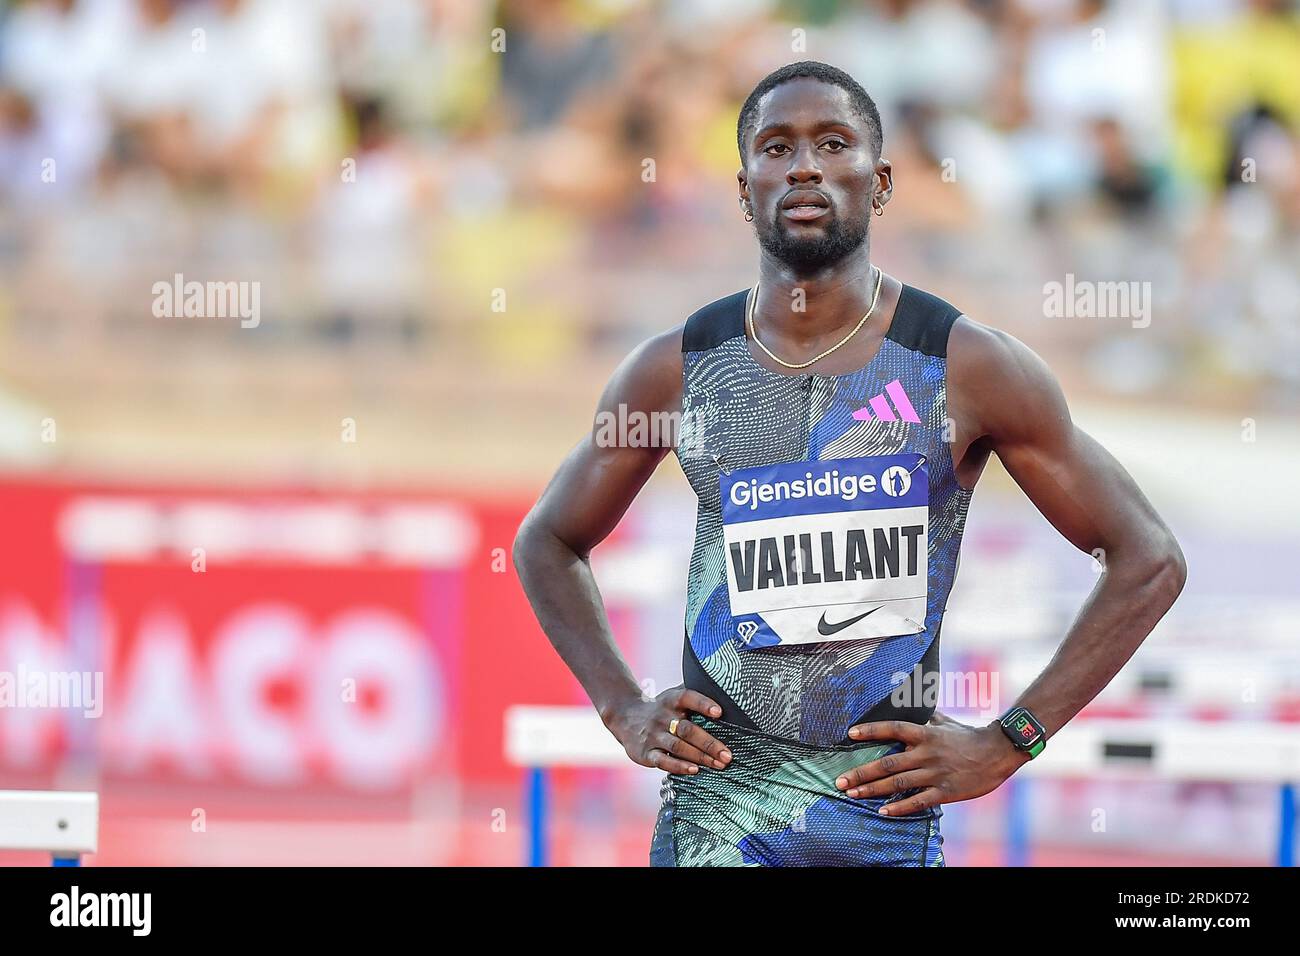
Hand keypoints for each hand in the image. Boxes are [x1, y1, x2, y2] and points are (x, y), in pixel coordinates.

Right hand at [603, 686, 733, 774]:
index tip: (719, 712)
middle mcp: (662, 717)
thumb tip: (727, 688)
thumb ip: (696, 693)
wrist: (625, 716)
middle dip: (709, 743)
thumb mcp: (674, 695)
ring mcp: (653, 735)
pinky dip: (678, 766)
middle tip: (728, 755)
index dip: (704, 704)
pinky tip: (694, 770)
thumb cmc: (661, 708)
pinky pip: (663, 760)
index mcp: (672, 700)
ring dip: (700, 756)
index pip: (688, 697)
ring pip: (678, 746)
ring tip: (719, 764)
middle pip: (688, 729)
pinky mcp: (646, 753)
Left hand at [833, 711, 1029, 814]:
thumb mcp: (944, 721)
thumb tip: (906, 700)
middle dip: (861, 773)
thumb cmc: (967, 736)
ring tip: (852, 794)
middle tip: (840, 781)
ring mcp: (935, 774)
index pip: (893, 728)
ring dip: (872, 790)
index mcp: (925, 733)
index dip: (871, 730)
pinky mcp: (946, 791)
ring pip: (898, 783)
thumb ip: (923, 716)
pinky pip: (918, 801)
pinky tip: (883, 811)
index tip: (850, 734)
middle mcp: (926, 753)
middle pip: (887, 763)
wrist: (998, 753)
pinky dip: (899, 807)